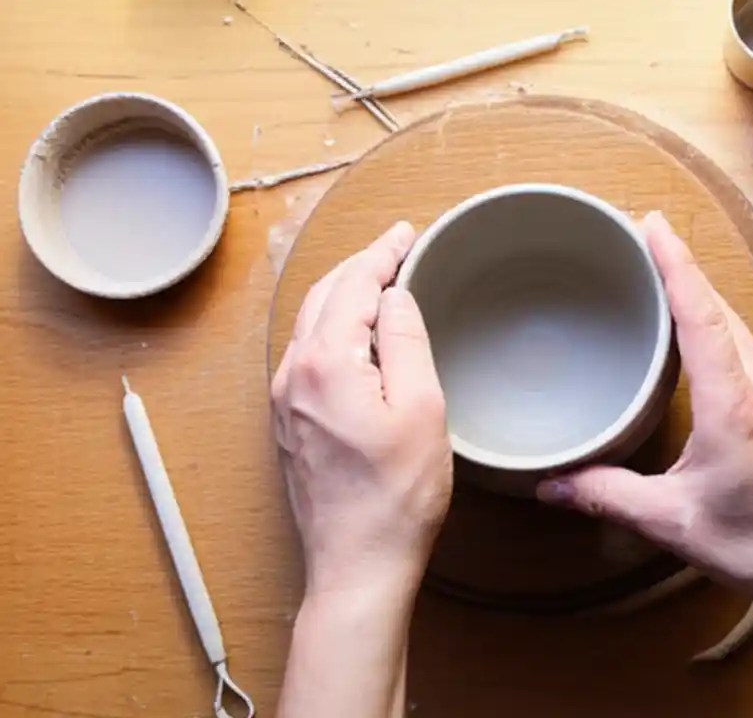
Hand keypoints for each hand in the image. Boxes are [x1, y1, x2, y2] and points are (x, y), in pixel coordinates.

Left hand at [271, 221, 451, 601]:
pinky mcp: (288, 426)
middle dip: (361, 266)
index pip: (354, 285)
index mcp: (325, 363)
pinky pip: (306, 354)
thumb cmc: (396, 498)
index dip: (383, 253)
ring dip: (344, 295)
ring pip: (310, 324)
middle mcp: (293, 376)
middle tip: (397, 249)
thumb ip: (406, 342)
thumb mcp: (421, 410)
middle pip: (323, 297)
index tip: (407, 233)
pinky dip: (332, 327)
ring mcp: (285, 403)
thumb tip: (395, 298)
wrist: (356, 565)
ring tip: (380, 282)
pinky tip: (355, 336)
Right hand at [536, 212, 752, 608]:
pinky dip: (714, 322)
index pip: (702, 316)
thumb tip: (552, 484)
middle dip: (679, 265)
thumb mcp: (673, 522)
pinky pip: (744, 346)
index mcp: (734, 406)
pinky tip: (693, 329)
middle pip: (719, 308)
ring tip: (658, 270)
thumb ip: (608, 497)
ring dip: (698, 292)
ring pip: (735, 325)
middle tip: (639, 236)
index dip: (675, 266)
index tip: (651, 225)